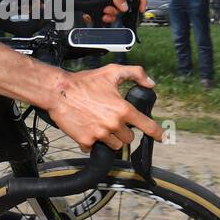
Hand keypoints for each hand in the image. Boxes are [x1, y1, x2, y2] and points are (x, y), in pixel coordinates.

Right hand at [46, 65, 162, 150]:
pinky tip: (86, 129)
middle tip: (111, 120)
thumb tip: (150, 83)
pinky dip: (91, 142)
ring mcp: (100, 134)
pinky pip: (94, 148)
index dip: (157, 133)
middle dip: (123, 131)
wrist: (58, 92)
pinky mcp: (86, 141)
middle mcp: (114, 124)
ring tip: (99, 125)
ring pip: (114, 145)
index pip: (147, 126)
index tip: (161, 137)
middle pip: (128, 138)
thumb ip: (135, 74)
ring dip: (110, 139)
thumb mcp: (112, 72)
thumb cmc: (83, 82)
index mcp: (123, 109)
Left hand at [80, 0, 128, 22]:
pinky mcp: (97, 4)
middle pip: (123, 5)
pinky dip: (102, 17)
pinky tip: (99, 16)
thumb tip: (125, 7)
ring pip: (113, 11)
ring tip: (104, 13)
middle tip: (110, 10)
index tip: (141, 9)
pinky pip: (103, 13)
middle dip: (118, 10)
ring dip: (110, 15)